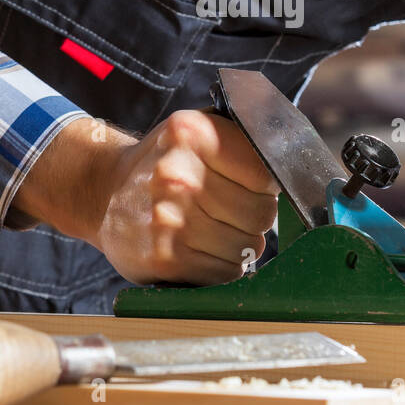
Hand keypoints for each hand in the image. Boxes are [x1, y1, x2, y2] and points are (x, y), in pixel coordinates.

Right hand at [17, 110, 279, 284]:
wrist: (103, 191)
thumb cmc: (164, 161)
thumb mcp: (198, 132)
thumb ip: (244, 143)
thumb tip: (300, 173)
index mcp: (192, 132)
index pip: (268, 173)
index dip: (268, 186)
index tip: (255, 187)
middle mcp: (177, 173)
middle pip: (260, 213)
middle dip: (255, 217)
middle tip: (229, 210)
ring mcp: (167, 218)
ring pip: (246, 247)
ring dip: (238, 244)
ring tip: (212, 229)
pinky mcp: (162, 257)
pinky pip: (224, 272)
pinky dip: (221, 266)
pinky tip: (200, 248)